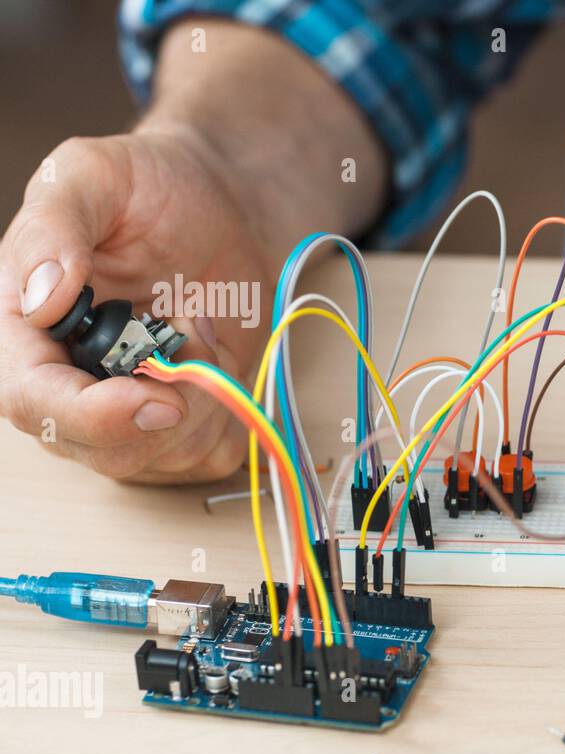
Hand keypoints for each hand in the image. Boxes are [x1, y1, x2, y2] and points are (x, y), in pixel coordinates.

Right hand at [0, 125, 273, 481]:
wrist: (218, 204)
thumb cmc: (146, 187)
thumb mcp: (91, 174)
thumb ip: (54, 227)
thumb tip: (39, 299)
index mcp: (23, 330)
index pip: (32, 402)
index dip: (86, 414)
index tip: (148, 397)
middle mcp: (68, 382)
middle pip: (99, 446)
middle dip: (163, 407)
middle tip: (194, 333)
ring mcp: (125, 409)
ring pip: (161, 456)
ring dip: (202, 397)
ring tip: (197, 321)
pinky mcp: (182, 423)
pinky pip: (208, 455)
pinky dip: (228, 411)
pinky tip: (214, 351)